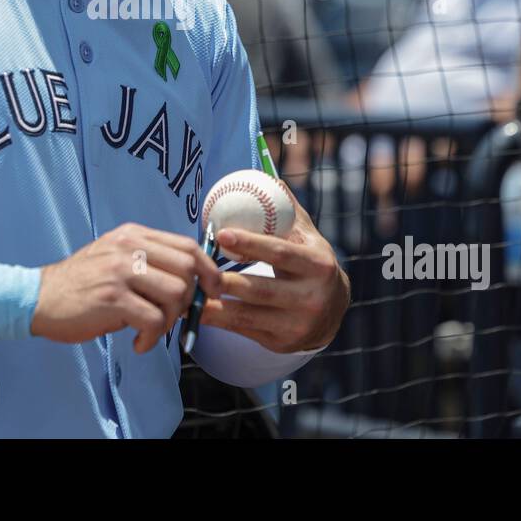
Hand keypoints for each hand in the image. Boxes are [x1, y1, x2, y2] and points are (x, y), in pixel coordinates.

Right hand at [32, 223, 223, 353]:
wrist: (37, 298)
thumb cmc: (81, 284)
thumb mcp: (115, 259)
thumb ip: (149, 264)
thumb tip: (192, 286)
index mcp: (133, 235)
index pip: (188, 246)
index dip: (209, 270)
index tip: (213, 291)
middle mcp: (128, 247)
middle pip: (187, 268)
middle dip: (191, 299)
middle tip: (175, 317)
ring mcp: (120, 270)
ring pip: (175, 294)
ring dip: (170, 321)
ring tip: (151, 331)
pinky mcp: (112, 297)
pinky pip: (154, 320)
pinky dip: (152, 337)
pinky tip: (138, 342)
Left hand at [200, 185, 349, 352]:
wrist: (332, 310)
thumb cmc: (309, 263)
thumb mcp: (307, 236)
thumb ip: (287, 210)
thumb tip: (265, 177)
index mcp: (318, 266)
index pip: (281, 253)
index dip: (251, 244)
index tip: (221, 234)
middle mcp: (312, 298)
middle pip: (261, 290)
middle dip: (226, 280)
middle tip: (195, 269)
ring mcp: (298, 325)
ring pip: (248, 315)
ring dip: (215, 306)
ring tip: (188, 293)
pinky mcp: (282, 343)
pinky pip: (245, 332)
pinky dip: (219, 322)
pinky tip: (197, 312)